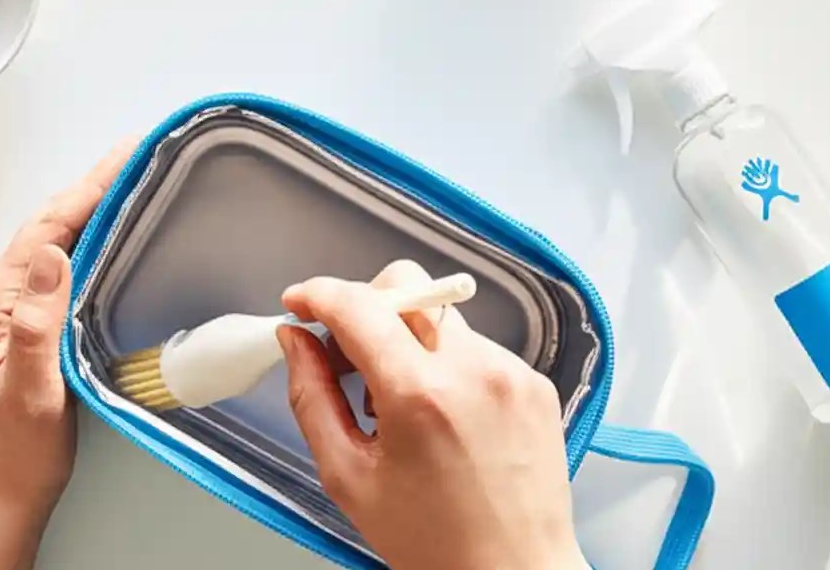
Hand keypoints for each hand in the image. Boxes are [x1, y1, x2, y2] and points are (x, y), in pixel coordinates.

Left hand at [0, 139, 135, 569]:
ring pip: (54, 240)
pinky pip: (57, 264)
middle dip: (95, 186)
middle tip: (142, 157)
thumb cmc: (18, 446)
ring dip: (92, 208)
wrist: (2, 488)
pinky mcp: (22, 319)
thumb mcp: (32, 386)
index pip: (47, 226)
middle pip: (50, 223)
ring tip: (133, 182)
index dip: (91, 187)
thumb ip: (36, 320)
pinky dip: (87, 239)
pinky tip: (112, 236)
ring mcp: (6, 305)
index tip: (128, 156)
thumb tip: (53, 253)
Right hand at [278, 260, 586, 569]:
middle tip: (347, 357)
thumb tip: (295, 343)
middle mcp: (473, 371)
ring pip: (440, 317)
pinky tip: (440, 416)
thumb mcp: (348, 476)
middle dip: (366, 309)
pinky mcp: (534, 382)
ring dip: (408, 342)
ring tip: (399, 406)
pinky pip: (476, 347)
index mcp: (420, 395)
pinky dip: (447, 366)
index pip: (359, 305)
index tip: (300, 304)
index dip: (318, 295)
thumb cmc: (434, 542)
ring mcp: (510, 372)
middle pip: (406, 288)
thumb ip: (312, 397)